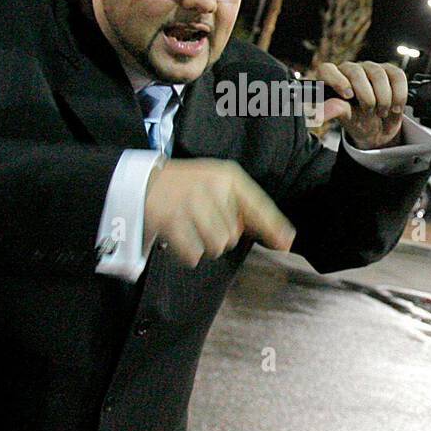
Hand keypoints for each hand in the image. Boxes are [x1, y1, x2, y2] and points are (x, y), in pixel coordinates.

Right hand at [144, 158, 294, 266]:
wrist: (144, 180)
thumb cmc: (188, 186)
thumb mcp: (219, 185)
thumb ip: (246, 208)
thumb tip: (281, 239)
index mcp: (229, 176)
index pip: (258, 205)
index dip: (274, 226)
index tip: (287, 243)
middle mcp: (213, 186)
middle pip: (234, 234)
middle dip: (222, 235)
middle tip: (204, 222)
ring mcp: (191, 202)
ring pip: (217, 245)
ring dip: (206, 246)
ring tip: (193, 230)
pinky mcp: (171, 219)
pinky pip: (193, 253)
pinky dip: (188, 253)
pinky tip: (181, 239)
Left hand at [317, 61, 406, 149]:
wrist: (380, 129)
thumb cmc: (358, 121)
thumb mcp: (346, 118)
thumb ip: (334, 111)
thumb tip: (317, 115)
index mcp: (333, 80)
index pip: (327, 69)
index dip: (337, 80)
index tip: (348, 96)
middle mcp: (350, 70)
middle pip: (356, 72)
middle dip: (365, 96)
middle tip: (369, 112)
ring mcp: (370, 68)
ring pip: (378, 74)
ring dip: (383, 98)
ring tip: (381, 113)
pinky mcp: (390, 71)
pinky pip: (397, 76)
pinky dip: (399, 95)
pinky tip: (395, 108)